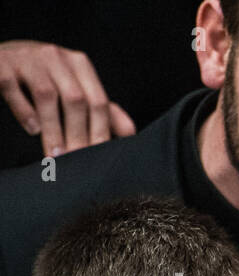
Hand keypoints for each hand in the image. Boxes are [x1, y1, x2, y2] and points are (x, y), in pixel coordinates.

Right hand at [0, 40, 134, 156]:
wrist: (1, 54)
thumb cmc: (44, 77)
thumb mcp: (74, 87)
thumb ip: (102, 109)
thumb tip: (131, 134)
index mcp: (79, 64)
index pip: (98, 102)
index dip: (100, 132)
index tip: (98, 159)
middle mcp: (56, 57)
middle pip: (75, 100)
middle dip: (77, 135)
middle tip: (76, 162)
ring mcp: (28, 58)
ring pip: (46, 96)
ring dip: (53, 130)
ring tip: (55, 155)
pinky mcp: (2, 62)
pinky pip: (12, 87)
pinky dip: (24, 110)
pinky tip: (32, 130)